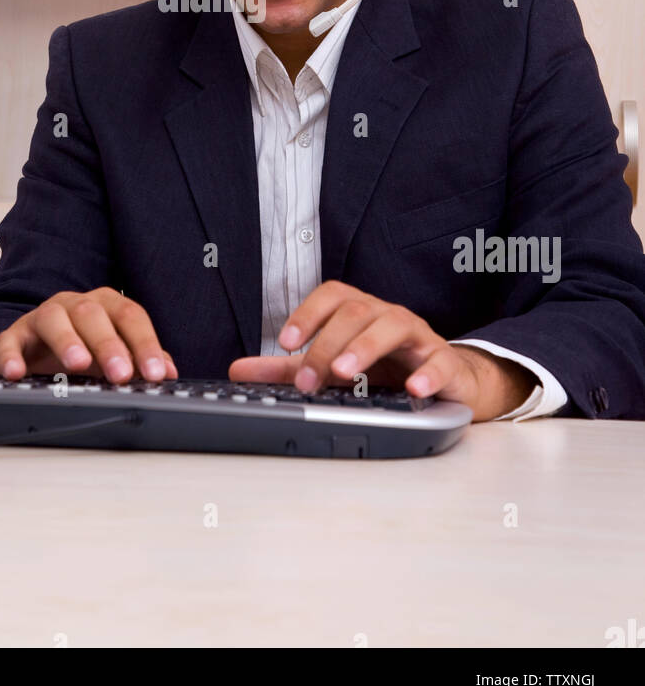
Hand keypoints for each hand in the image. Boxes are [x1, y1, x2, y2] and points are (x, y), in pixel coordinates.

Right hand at [0, 288, 177, 383]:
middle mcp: (74, 304)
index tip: (156, 373)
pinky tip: (18, 372)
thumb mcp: (114, 354)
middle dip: (109, 344)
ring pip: (54, 319)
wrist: (37, 348)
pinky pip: (9, 340)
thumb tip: (169, 370)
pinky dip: (12, 355)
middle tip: (122, 373)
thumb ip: (141, 359)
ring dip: (68, 340)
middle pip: (93, 314)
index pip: (130, 316)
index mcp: (105, 305)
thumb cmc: (83, 347)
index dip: (145, 344)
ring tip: (78, 364)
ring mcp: (42, 317)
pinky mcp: (14, 335)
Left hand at [228, 282, 537, 421]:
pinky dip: (427, 374)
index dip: (308, 313)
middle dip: (328, 343)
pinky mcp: (445, 361)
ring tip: (346, 372)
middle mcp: (387, 316)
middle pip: (357, 312)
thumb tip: (238, 370)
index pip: (333, 296)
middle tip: (310, 378)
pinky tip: (413, 390)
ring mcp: (419, 336)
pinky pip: (439, 361)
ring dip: (366, 347)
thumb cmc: (387, 368)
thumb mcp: (335, 365)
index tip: (285, 341)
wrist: (447, 381)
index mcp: (360, 312)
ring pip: (393, 325)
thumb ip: (290, 367)